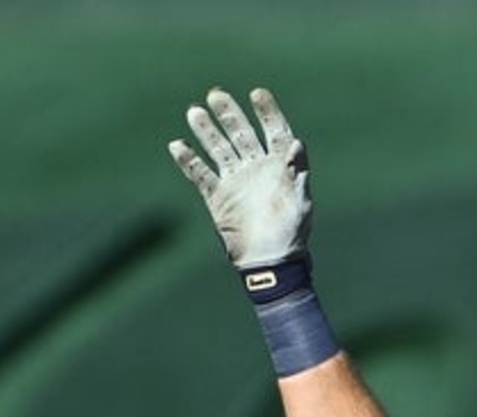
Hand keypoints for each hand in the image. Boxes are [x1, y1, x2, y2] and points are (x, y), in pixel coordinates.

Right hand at [168, 86, 311, 270]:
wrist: (269, 262)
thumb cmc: (290, 232)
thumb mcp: (299, 200)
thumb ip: (297, 170)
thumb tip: (295, 143)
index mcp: (279, 165)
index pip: (273, 130)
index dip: (267, 111)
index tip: (257, 94)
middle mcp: (255, 168)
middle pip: (240, 134)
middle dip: (228, 114)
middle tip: (215, 94)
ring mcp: (235, 181)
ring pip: (218, 149)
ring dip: (206, 131)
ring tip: (194, 111)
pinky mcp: (217, 198)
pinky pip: (200, 175)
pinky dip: (189, 161)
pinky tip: (177, 145)